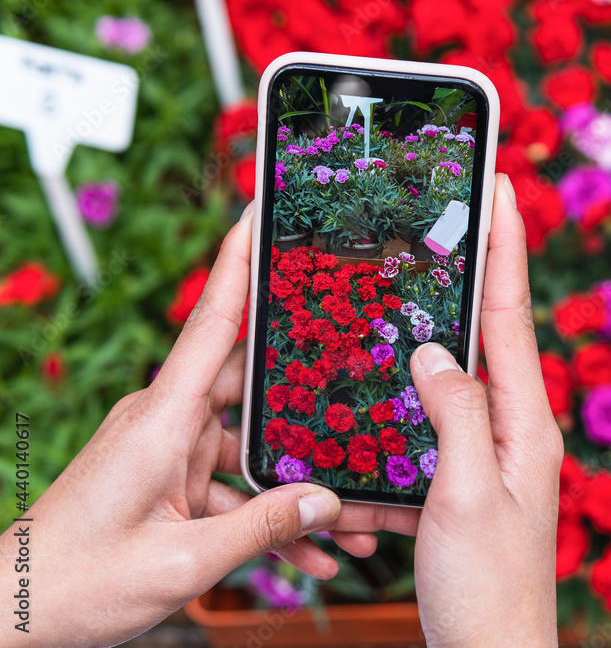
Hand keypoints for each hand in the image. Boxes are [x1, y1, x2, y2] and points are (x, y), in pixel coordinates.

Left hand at [0, 204, 381, 646]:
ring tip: (353, 524)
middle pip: (256, 391)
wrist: (12, 617)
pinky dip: (266, 515)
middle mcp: (167, 421)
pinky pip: (231, 488)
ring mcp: (168, 451)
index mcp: (162, 419)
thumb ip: (263, 528)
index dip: (239, 260)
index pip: (215, 321)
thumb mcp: (181, 562)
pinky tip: (312, 553)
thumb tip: (327, 501)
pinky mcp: (168, 479)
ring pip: (252, 450)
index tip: (261, 209)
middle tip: (370, 409)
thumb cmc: (75, 584)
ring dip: (296, 485)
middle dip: (314, 412)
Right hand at [407, 174, 563, 646]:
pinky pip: (427, 433)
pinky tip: (377, 405)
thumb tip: (432, 353)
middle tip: (453, 219)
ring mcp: (488, 457)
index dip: (505, 248)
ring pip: (452, 382)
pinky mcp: (460, 484)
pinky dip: (402, 415)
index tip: (500, 188)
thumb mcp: (466, 494)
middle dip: (471, 276)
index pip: (511, 316)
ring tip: (407, 296)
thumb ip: (453, 415)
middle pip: (487, 336)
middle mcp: (513, 430)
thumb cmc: (488, 589)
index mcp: (525, 424)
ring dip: (430, 341)